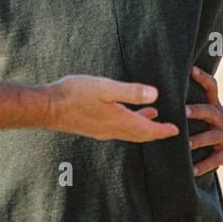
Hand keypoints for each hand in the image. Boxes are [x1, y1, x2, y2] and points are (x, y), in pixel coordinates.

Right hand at [45, 76, 176, 141]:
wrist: (46, 108)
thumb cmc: (73, 94)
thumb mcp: (105, 87)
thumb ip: (130, 92)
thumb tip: (155, 95)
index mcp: (118, 121)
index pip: (147, 130)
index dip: (162, 130)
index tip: (176, 130)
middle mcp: (111, 130)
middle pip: (140, 134)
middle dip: (155, 131)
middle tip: (169, 128)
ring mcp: (100, 130)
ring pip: (128, 131)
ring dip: (142, 125)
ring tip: (152, 114)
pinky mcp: (91, 127)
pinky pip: (117, 128)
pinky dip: (128, 123)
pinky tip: (123, 113)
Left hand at [186, 66, 222, 175]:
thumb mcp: (216, 110)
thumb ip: (200, 100)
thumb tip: (179, 83)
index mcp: (216, 108)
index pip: (212, 88)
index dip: (203, 78)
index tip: (191, 69)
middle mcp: (221, 120)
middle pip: (209, 112)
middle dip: (196, 111)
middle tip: (183, 111)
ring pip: (210, 138)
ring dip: (197, 141)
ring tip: (185, 145)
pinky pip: (214, 160)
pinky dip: (203, 166)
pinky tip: (192, 171)